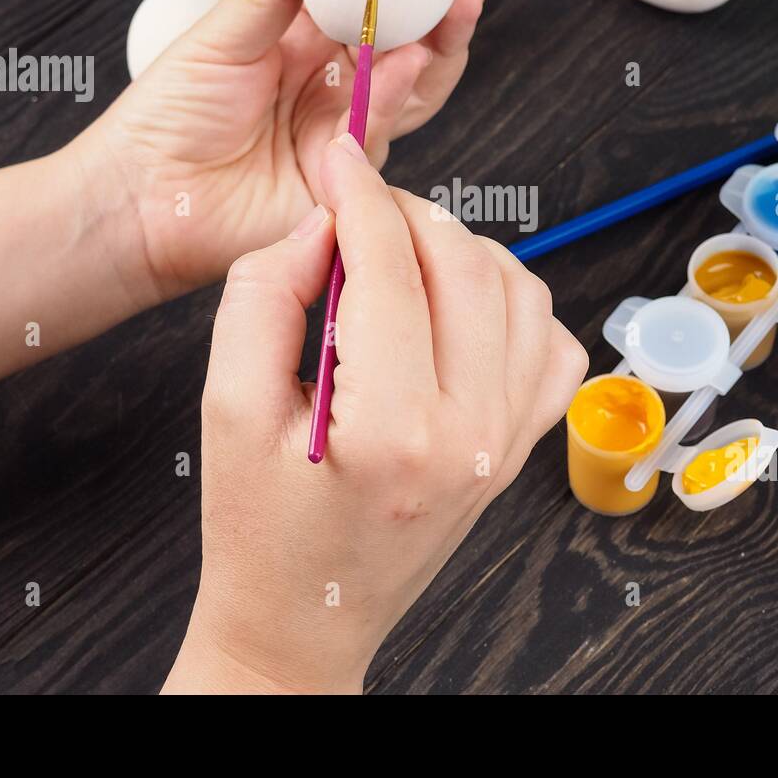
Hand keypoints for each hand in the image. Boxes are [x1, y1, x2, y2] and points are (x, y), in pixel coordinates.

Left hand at [75, 0, 497, 301]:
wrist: (146, 200)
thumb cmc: (170, 116)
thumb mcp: (223, 34)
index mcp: (306, 35)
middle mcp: (338, 79)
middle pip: (410, 32)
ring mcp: (349, 126)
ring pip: (415, 81)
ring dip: (443, 39)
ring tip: (463, 1)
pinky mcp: (351, 173)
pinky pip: (384, 127)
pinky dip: (398, 90)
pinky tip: (410, 60)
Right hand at [162, 135, 587, 693]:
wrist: (304, 616)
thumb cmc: (260, 529)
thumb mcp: (227, 407)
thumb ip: (263, 297)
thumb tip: (322, 225)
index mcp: (391, 429)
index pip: (389, 268)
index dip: (359, 196)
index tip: (338, 161)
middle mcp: (471, 433)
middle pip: (465, 266)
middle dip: (408, 213)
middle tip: (357, 210)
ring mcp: (508, 441)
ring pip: (520, 291)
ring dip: (462, 250)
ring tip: (400, 256)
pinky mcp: (519, 446)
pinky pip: (550, 345)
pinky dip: (514, 304)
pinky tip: (459, 308)